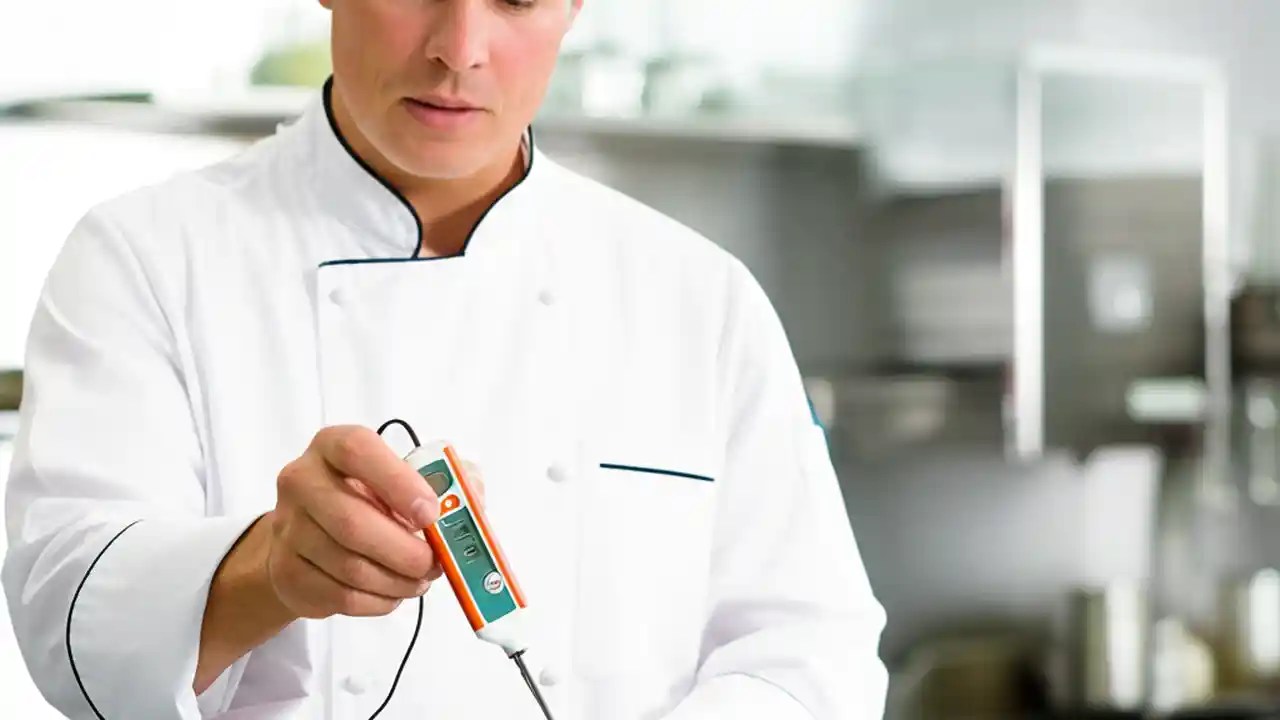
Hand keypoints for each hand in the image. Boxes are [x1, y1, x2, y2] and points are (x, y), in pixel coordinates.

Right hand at [266, 425, 484, 618]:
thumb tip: (472, 497)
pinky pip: (341, 596)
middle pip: (352, 522)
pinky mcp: (287, 571)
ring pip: (350, 566)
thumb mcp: (409, 476)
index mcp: (333, 445)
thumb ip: (448, 478)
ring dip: (397, 581)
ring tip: (420, 579)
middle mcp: (302, 481)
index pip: (357, 451)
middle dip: (405, 551)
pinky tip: (393, 591)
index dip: (397, 482)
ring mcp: (289, 528)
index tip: (430, 512)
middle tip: (435, 563)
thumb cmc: (370, 499)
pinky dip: (379, 600)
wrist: (308, 537)